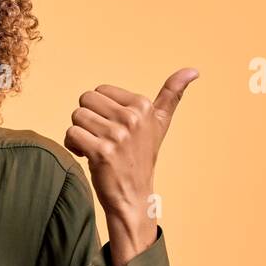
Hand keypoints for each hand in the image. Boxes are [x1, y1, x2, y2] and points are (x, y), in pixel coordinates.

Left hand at [64, 67, 197, 265]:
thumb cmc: (142, 156)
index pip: (99, 90)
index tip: (112, 127)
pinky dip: (73, 145)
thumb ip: (172, 94)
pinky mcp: (102, 152)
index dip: (100, 110)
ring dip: (79, 133)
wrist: (134, 195)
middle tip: (101, 137)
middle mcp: (132, 118)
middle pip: (85, 100)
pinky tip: (87, 156)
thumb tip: (193, 70)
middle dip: (87, 119)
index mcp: (143, 105)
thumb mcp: (160, 123)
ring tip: (95, 146)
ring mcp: (118, 135)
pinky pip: (72, 134)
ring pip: (76, 116)